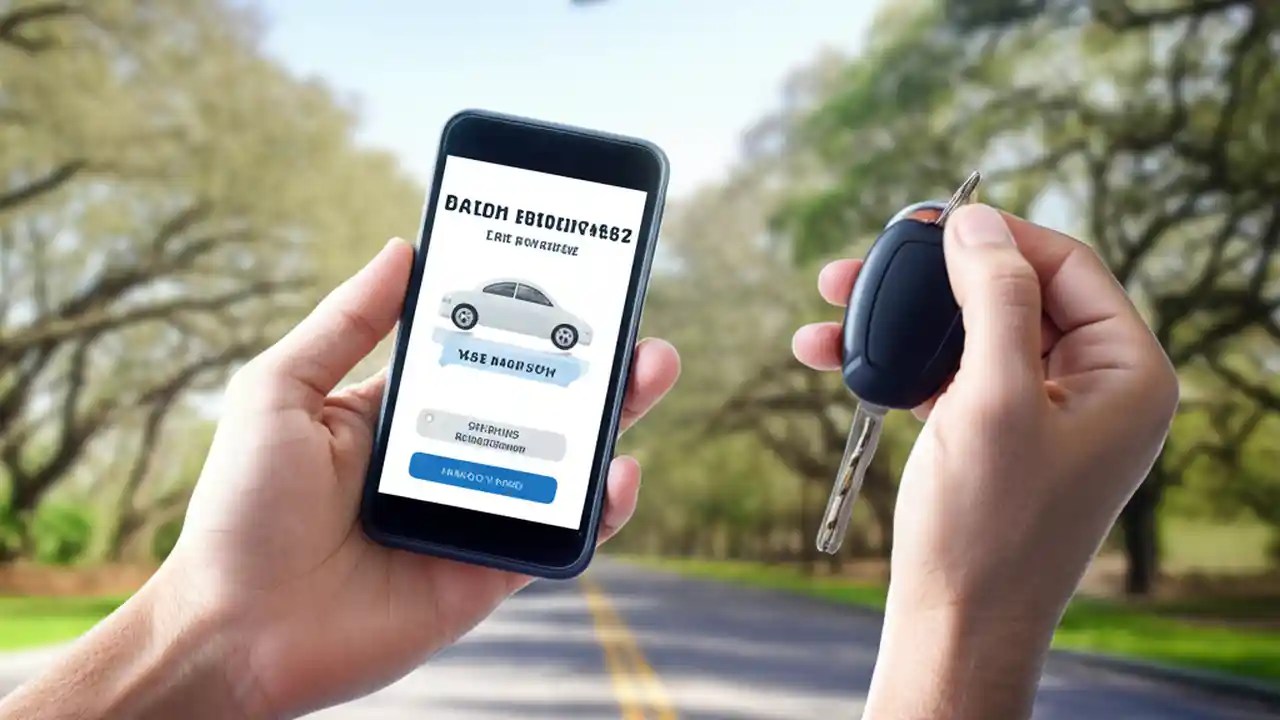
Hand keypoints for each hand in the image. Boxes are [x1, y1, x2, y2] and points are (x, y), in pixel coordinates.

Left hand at [0, 239, 678, 719]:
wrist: (236, 630)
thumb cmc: (242, 510)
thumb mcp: (279, 391)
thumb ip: (346, 323)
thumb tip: (403, 250)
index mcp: (402, 409)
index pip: (482, 350)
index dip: (527, 316)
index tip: (569, 274)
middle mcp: (449, 453)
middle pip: (540, 398)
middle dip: (595, 361)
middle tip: (634, 325)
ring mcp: (476, 510)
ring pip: (564, 459)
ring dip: (616, 417)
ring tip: (651, 371)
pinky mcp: (492, 569)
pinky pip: (560, 533)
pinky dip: (601, 507)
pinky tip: (619, 470)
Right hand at [793, 205, 1177, 718]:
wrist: (956, 624)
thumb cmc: (987, 529)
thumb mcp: (993, 401)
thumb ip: (996, 299)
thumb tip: (977, 221)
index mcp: (1128, 374)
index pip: (1067, 265)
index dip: (996, 235)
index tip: (924, 225)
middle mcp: (1093, 386)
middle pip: (1010, 292)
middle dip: (929, 278)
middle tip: (863, 263)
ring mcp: (1041, 411)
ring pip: (969, 331)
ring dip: (900, 317)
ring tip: (832, 305)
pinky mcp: (996, 434)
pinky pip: (949, 373)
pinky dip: (897, 359)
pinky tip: (835, 354)